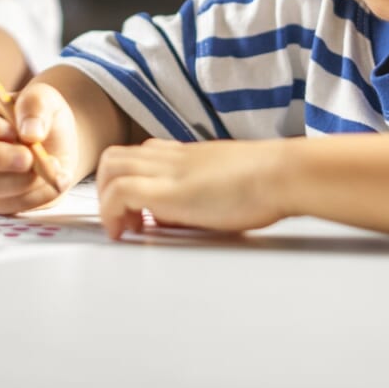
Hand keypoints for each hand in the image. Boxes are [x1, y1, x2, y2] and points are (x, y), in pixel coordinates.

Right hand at [0, 84, 76, 214]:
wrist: (59, 146)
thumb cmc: (43, 117)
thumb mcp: (45, 98)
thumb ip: (36, 105)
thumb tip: (31, 133)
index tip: (12, 131)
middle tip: (29, 157)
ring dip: (22, 179)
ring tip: (51, 165)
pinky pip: (6, 204)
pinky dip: (35, 195)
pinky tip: (51, 180)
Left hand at [96, 138, 290, 238]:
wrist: (283, 174)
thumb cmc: (269, 182)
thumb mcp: (225, 185)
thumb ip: (198, 195)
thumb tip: (178, 218)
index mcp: (187, 155)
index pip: (142, 154)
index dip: (131, 178)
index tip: (139, 211)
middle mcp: (172, 158)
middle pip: (116, 156)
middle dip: (107, 188)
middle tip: (125, 220)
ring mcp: (168, 171)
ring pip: (110, 166)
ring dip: (106, 199)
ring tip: (124, 228)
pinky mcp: (168, 191)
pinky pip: (119, 192)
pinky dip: (111, 213)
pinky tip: (124, 233)